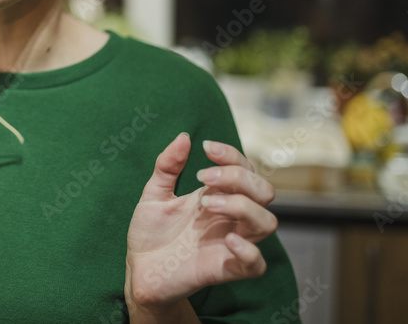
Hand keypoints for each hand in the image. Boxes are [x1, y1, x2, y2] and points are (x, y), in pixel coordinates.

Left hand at [125, 133, 276, 313]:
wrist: (139, 270)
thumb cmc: (150, 232)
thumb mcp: (154, 194)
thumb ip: (167, 166)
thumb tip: (184, 137)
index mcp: (218, 195)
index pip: (245, 169)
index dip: (232, 155)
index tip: (206, 148)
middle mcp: (230, 218)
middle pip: (264, 191)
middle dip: (239, 177)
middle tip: (204, 178)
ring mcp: (231, 243)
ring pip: (267, 222)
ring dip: (243, 206)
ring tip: (207, 203)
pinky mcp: (226, 270)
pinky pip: (257, 265)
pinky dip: (249, 251)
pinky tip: (227, 239)